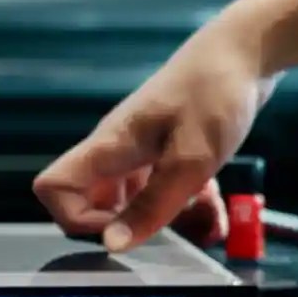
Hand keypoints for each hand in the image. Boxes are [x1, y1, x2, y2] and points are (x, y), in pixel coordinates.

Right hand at [34, 13, 277, 251]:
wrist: (245, 52)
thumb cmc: (216, 93)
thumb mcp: (191, 159)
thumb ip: (153, 206)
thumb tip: (113, 244)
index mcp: (109, 145)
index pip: (52, 188)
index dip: (76, 220)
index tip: (120, 229)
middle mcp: (114, 149)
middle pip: (87, 202)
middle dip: (125, 226)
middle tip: (166, 230)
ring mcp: (135, 150)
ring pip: (127, 201)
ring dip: (160, 220)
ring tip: (203, 219)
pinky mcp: (159, 150)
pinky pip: (155, 190)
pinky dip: (179, 204)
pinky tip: (210, 205)